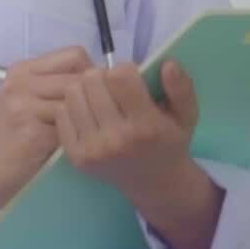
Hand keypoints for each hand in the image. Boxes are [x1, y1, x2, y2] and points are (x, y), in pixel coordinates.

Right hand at [0, 46, 93, 212]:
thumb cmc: (11, 143)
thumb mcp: (29, 105)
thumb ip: (56, 88)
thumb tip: (104, 81)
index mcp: (22, 70)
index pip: (75, 55)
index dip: (93, 73)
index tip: (96, 96)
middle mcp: (20, 81)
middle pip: (80, 75)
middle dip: (96, 97)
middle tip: (98, 118)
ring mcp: (23, 105)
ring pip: (77, 100)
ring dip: (86, 118)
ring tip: (83, 134)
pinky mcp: (31, 131)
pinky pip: (71, 127)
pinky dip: (76, 138)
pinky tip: (70, 148)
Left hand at [56, 59, 204, 211]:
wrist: (154, 185)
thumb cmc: (170, 143)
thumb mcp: (187, 115)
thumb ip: (181, 88)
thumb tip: (167, 63)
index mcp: (146, 126)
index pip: (120, 76)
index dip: (125, 70)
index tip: (131, 79)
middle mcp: (117, 139)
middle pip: (92, 80)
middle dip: (103, 77)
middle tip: (114, 89)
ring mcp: (93, 149)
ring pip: (73, 93)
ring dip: (86, 89)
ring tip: (101, 100)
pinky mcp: (76, 157)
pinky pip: (62, 113)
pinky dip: (73, 107)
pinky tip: (89, 114)